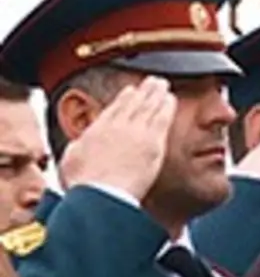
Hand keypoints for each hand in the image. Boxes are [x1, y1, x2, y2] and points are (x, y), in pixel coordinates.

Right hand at [58, 76, 176, 199]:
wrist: (100, 195)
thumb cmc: (85, 185)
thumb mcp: (72, 159)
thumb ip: (80, 146)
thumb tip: (81, 144)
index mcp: (98, 129)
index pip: (115, 108)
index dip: (126, 97)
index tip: (132, 90)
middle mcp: (118, 126)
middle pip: (134, 102)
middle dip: (144, 90)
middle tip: (153, 81)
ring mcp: (137, 133)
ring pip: (149, 106)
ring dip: (156, 93)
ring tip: (163, 85)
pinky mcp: (153, 144)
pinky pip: (162, 119)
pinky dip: (166, 107)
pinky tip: (171, 99)